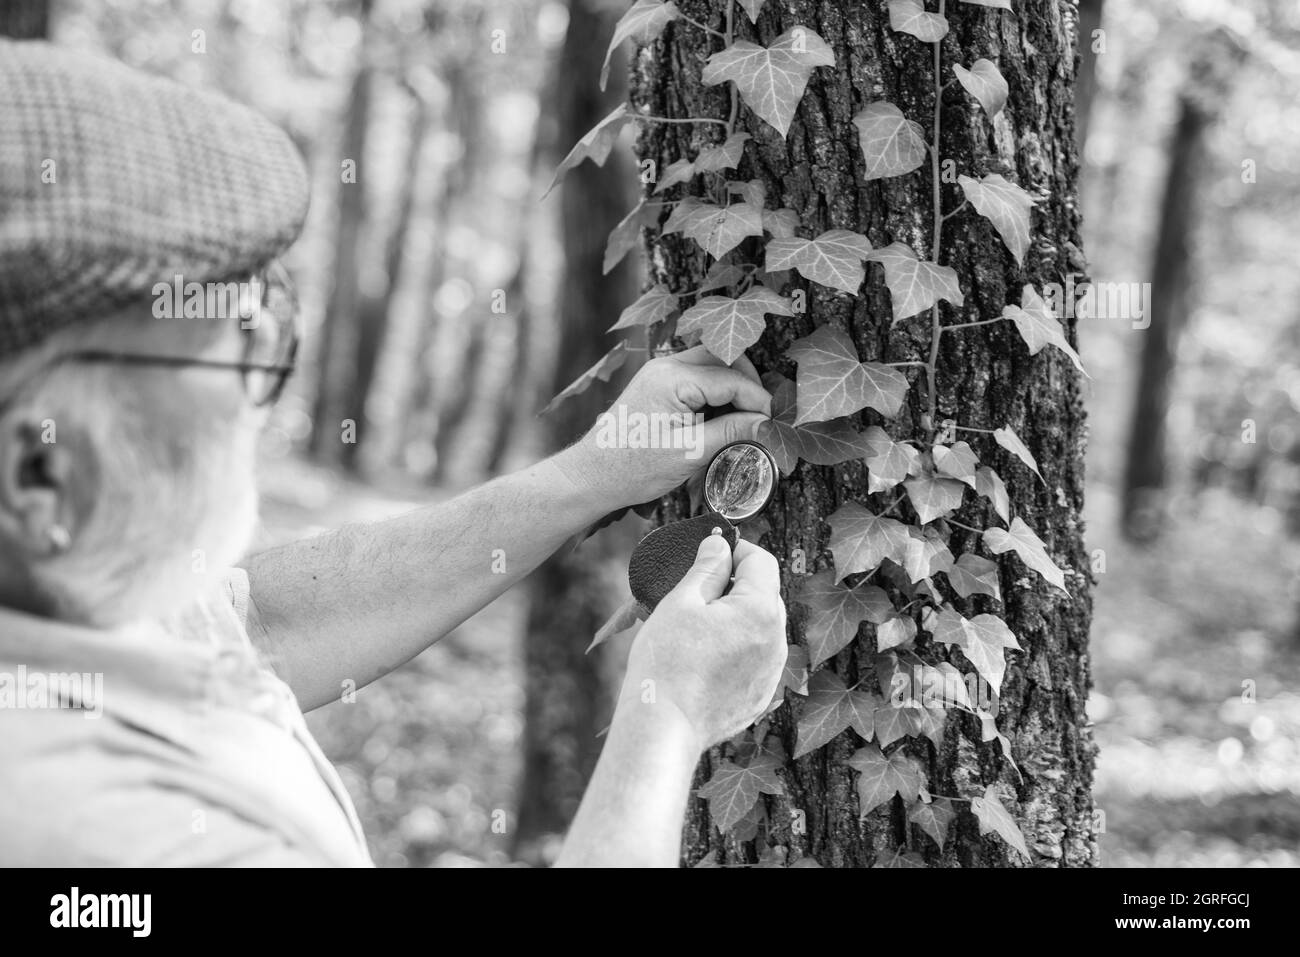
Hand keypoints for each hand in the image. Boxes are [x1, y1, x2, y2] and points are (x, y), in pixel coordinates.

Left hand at [553, 346, 772, 510]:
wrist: (592, 475)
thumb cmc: (634, 468)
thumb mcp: (690, 453)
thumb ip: (731, 432)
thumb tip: (767, 423)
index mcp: (673, 378)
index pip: (732, 378)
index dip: (757, 400)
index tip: (772, 424)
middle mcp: (665, 365)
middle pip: (723, 358)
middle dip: (747, 384)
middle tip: (760, 417)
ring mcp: (659, 372)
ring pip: (710, 364)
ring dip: (731, 386)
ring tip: (742, 420)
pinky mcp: (657, 383)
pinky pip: (695, 376)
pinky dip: (713, 392)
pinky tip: (719, 419)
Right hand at [617, 535, 786, 749]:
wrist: (664, 728)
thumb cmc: (667, 662)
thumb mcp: (681, 602)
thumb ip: (706, 569)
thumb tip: (719, 544)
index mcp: (761, 611)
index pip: (761, 561)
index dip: (735, 551)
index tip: (709, 556)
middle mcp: (777, 641)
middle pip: (764, 594)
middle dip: (734, 586)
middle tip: (695, 594)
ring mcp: (771, 673)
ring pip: (760, 628)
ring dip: (735, 619)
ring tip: (696, 631)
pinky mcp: (761, 696)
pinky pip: (755, 660)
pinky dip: (736, 650)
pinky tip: (704, 660)